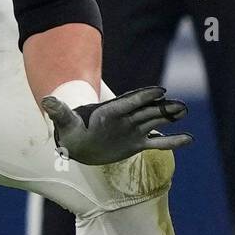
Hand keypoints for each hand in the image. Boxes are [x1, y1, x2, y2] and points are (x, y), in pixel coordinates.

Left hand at [42, 85, 191, 165]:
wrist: (78, 145)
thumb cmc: (70, 133)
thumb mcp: (64, 123)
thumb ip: (59, 112)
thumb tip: (47, 100)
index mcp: (110, 112)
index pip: (130, 102)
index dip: (144, 96)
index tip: (160, 90)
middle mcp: (125, 118)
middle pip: (147, 110)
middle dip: (163, 107)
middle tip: (181, 105)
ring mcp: (133, 130)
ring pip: (155, 121)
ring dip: (169, 117)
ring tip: (184, 111)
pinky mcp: (136, 143)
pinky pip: (157, 142)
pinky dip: (171, 142)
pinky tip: (188, 139)